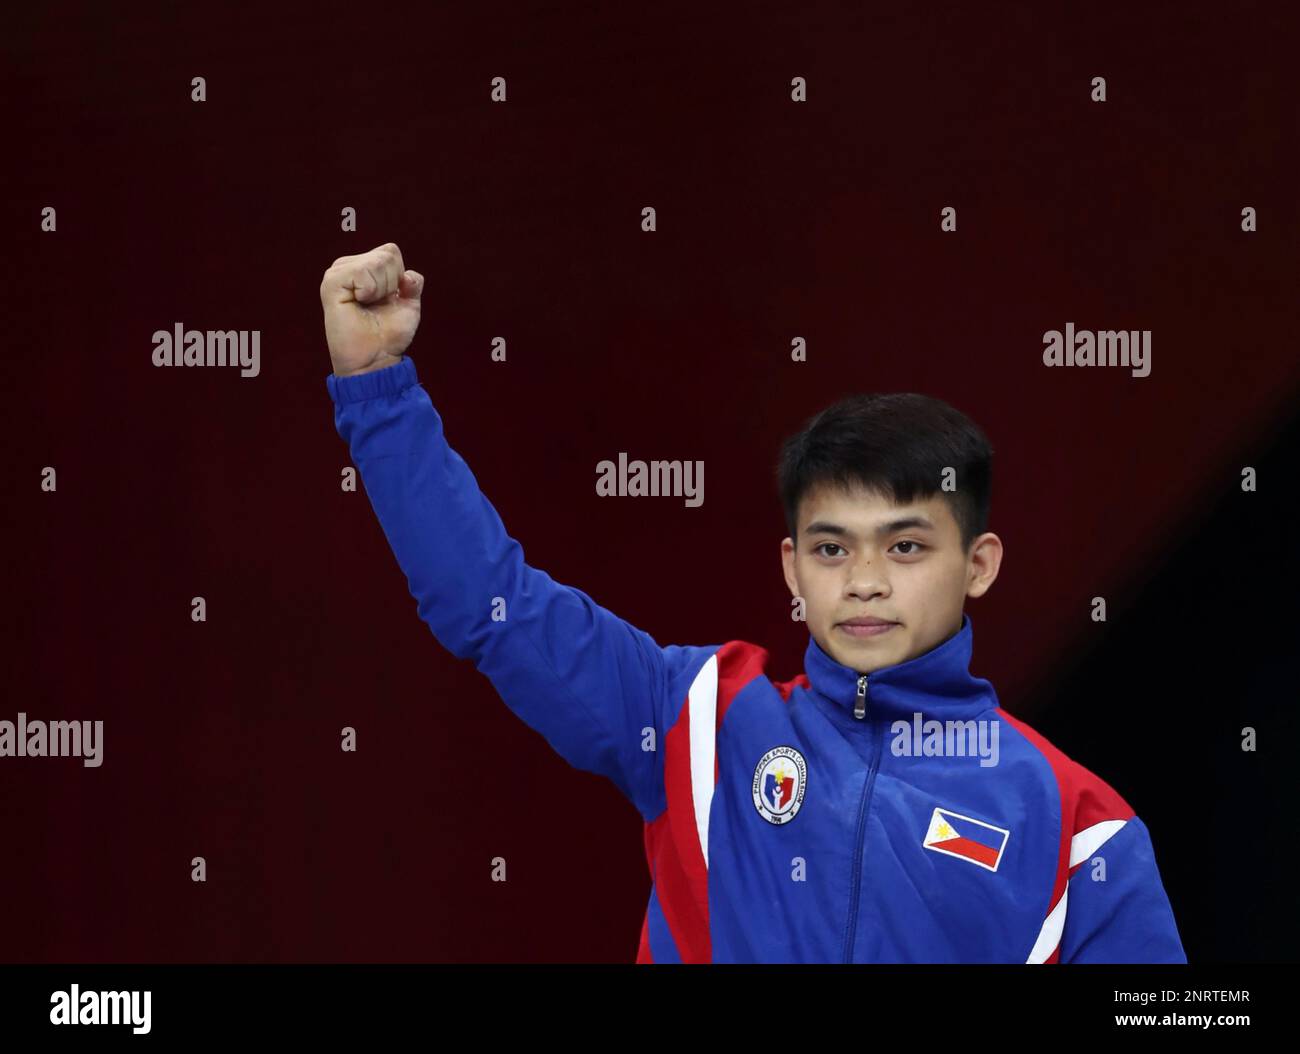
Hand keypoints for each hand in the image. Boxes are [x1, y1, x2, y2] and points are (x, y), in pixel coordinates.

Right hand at [319, 242, 423, 376]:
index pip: (391, 252)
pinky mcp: (331, 283)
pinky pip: (361, 272)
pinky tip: (358, 303)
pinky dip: (369, 290)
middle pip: (387, 254)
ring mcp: (337, 273)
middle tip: (377, 305)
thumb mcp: (409, 304)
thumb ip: (412, 283)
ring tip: (367, 306)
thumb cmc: (388, 334)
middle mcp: (348, 266)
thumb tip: (408, 276)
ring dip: (381, 289)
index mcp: (364, 267)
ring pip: (376, 262)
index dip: (399, 278)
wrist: (376, 358)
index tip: (388, 300)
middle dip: (392, 283)